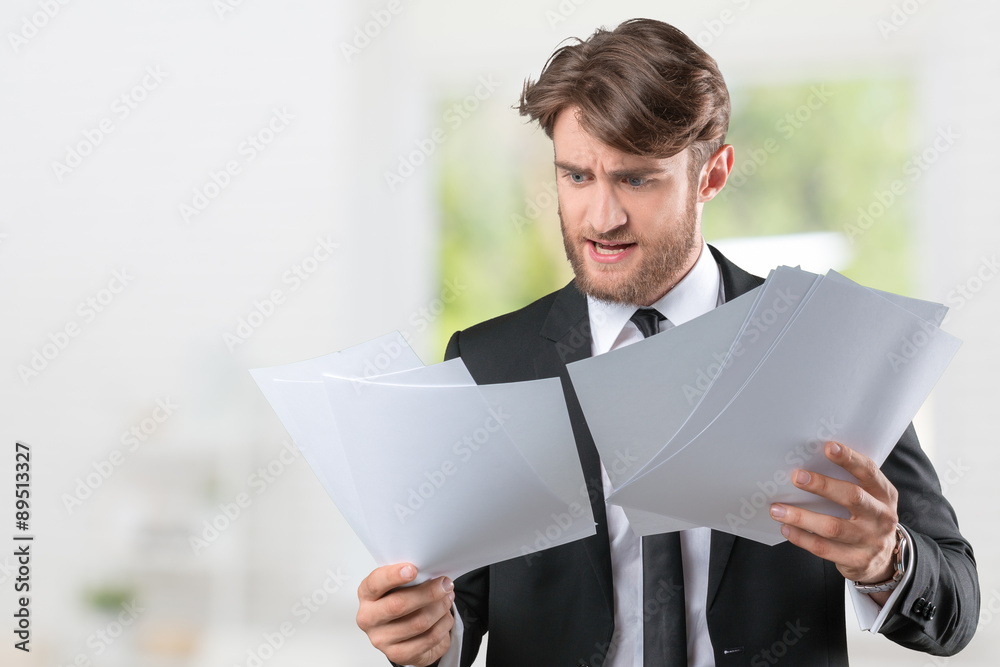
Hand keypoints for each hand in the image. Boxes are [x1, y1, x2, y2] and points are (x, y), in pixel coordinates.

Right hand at [356, 563, 454, 665]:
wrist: (404, 631)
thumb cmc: (402, 600)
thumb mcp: (400, 584)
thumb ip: (409, 577)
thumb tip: (432, 575)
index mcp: (367, 594)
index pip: (375, 583)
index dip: (393, 576)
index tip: (413, 569)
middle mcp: (369, 618)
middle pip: (399, 605)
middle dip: (428, 593)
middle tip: (445, 584)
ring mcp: (381, 639)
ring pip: (418, 623)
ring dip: (440, 608)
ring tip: (448, 598)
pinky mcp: (398, 654)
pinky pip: (428, 639)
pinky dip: (443, 625)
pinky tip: (445, 617)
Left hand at [769, 441, 898, 586]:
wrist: (885, 560)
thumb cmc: (867, 518)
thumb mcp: (870, 499)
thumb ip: (849, 482)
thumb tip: (808, 465)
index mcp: (884, 494)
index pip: (869, 472)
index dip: (850, 459)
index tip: (828, 447)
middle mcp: (881, 516)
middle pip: (852, 497)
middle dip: (822, 485)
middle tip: (796, 476)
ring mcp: (871, 540)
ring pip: (832, 527)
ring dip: (801, 517)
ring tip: (777, 509)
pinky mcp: (857, 560)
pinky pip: (824, 549)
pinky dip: (801, 538)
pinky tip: (786, 528)